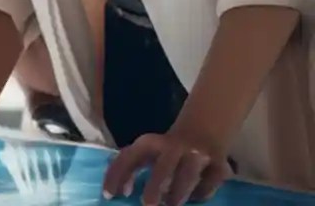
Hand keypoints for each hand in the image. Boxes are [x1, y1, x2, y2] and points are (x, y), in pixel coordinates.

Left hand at [103, 130, 230, 204]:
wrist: (203, 131)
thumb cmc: (165, 151)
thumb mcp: (145, 153)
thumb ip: (129, 169)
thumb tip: (121, 192)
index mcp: (149, 142)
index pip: (129, 157)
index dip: (117, 176)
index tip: (109, 196)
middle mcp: (173, 146)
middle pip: (163, 167)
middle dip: (155, 186)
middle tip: (148, 204)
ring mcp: (198, 154)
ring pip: (188, 176)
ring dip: (178, 194)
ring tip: (171, 204)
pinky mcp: (219, 164)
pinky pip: (209, 184)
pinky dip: (201, 194)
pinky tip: (194, 197)